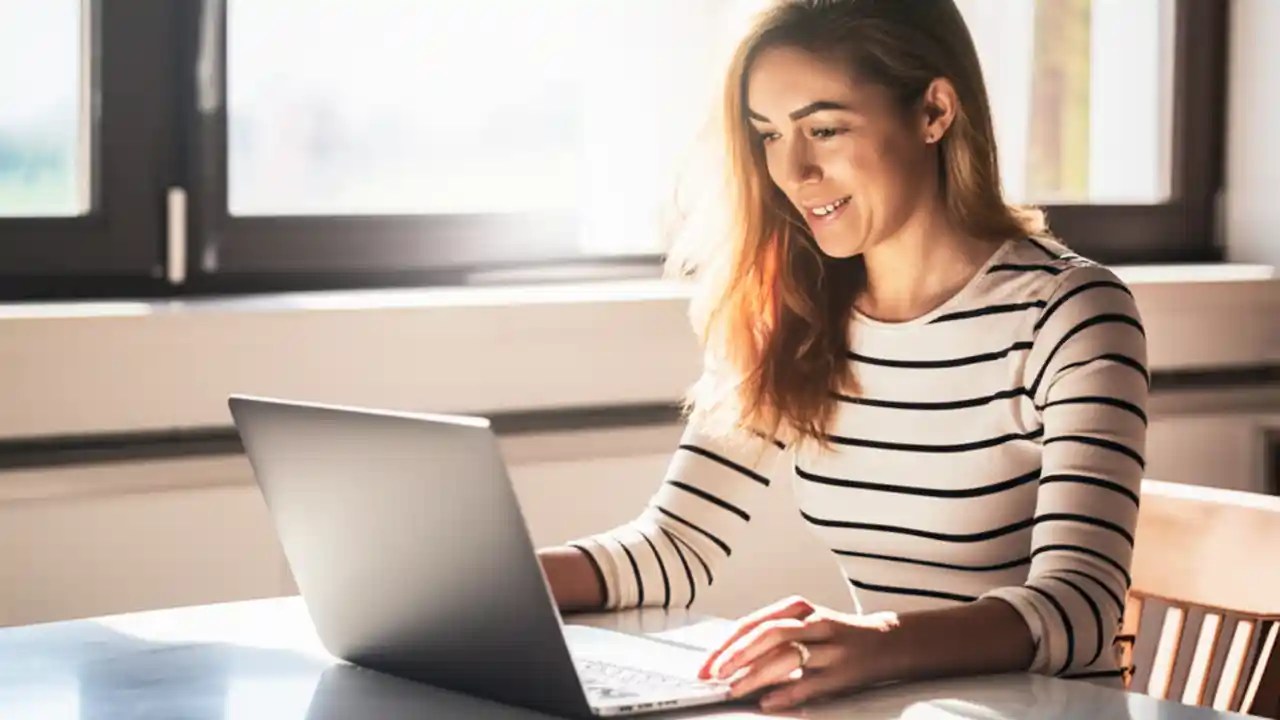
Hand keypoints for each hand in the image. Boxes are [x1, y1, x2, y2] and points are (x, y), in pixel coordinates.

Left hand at [698, 595, 899, 712]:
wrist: (887, 642)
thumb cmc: (833, 633)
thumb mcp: (803, 622)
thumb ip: (769, 634)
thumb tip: (725, 657)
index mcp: (798, 608)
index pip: (754, 622)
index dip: (727, 644)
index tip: (705, 664)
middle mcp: (814, 623)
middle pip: (770, 634)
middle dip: (738, 655)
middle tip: (714, 674)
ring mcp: (830, 648)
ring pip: (788, 656)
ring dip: (757, 675)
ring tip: (735, 689)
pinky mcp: (842, 673)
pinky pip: (810, 684)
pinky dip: (787, 694)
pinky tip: (768, 703)